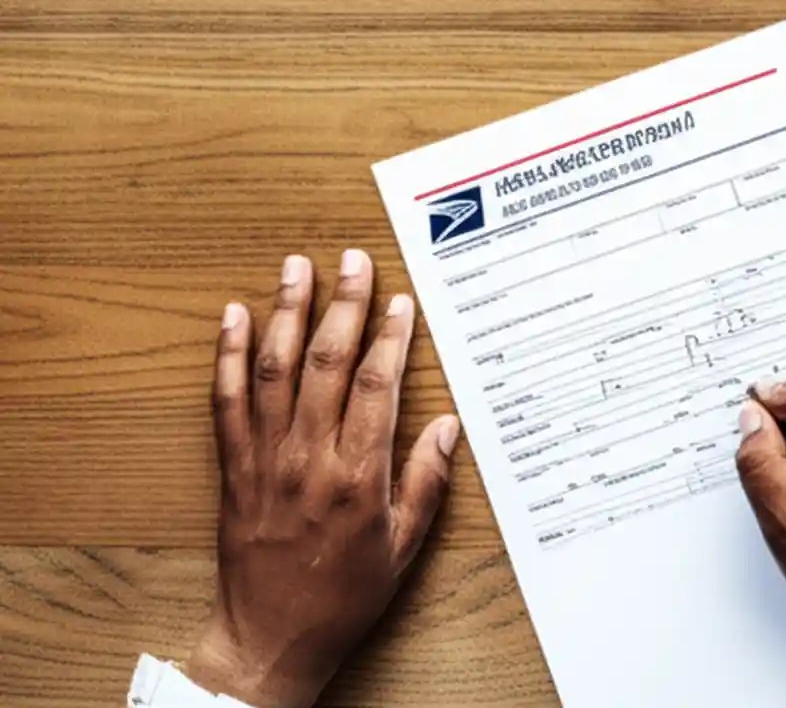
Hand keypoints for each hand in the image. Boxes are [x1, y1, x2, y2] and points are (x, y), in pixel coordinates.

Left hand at [186, 250, 459, 707]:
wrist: (272, 637)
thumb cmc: (344, 596)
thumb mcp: (403, 549)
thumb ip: (424, 483)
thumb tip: (445, 426)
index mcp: (359, 476)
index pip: (375, 387)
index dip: (390, 338)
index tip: (400, 302)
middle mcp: (310, 458)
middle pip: (326, 362)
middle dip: (342, 305)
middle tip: (351, 261)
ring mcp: (266, 459)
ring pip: (275, 370)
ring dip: (286, 313)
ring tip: (296, 267)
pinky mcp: (233, 468)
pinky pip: (226, 402)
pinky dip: (229, 355)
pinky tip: (235, 317)